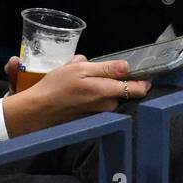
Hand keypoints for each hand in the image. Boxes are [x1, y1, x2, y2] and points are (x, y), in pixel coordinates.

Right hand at [10, 57, 150, 130]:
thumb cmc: (57, 86)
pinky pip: (102, 101)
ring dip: (104, 85)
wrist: (38, 110)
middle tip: (99, 69)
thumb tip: (127, 67)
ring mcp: (101, 112)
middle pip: (125, 90)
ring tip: (85, 78)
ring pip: (112, 95)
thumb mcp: (79, 69)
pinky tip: (80, 89)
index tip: (143, 70)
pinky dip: (96, 94)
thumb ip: (106, 69)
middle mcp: (108, 105)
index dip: (144, 79)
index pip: (138, 89)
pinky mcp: (93, 116)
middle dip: (117, 78)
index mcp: (107, 91)